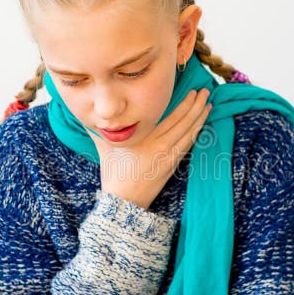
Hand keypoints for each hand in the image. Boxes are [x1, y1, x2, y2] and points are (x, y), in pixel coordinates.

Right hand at [86, 87, 211, 208]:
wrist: (124, 203)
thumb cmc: (113, 175)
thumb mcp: (105, 148)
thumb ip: (99, 129)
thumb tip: (86, 113)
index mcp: (145, 141)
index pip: (171, 118)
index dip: (184, 104)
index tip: (192, 91)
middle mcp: (160, 148)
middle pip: (184, 124)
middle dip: (196, 106)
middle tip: (205, 92)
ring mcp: (168, 159)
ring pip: (189, 135)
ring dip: (199, 119)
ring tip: (207, 104)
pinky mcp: (171, 167)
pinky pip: (186, 146)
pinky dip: (195, 134)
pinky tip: (200, 125)